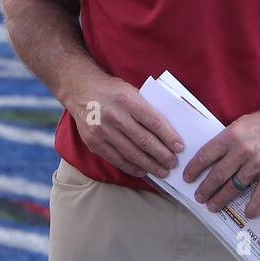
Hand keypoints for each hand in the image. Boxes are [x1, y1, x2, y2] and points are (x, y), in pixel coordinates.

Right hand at [62, 71, 182, 180]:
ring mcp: (102, 131)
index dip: (168, 136)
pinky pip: (116, 159)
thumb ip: (146, 107)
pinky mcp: (94, 142)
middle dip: (162, 155)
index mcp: (126, 98)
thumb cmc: (111, 90)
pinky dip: (132, 167)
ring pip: (131, 153)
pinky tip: (143, 171)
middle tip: (173, 163)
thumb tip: (168, 129)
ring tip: (162, 171)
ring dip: (150, 165)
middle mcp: (114, 115)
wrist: (79, 89)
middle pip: (144, 140)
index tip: (180, 147)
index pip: (153, 121)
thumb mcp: (130, 90)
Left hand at [183, 106, 259, 217]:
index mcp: (231, 136)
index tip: (188, 178)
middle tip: (199, 198)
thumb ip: (228, 140)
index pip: (206, 155)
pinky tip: (247, 213)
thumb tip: (212, 157)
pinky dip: (253, 206)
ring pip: (234, 187)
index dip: (194, 169)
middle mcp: (242, 151)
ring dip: (221, 199)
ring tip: (213, 206)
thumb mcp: (241, 124)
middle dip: (205, 189)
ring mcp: (258, 164)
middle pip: (218, 175)